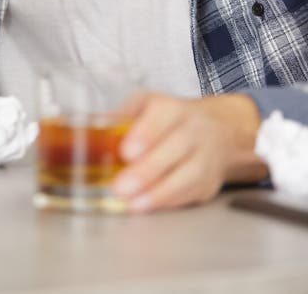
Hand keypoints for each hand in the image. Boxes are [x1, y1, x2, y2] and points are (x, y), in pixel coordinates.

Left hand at [112, 91, 268, 211]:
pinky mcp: (208, 182)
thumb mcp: (146, 105)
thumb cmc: (170, 119)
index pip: (162, 116)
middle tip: (121, 186)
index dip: (145, 134)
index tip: (126, 151)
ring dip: (158, 193)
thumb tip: (94, 126)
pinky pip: (190, 193)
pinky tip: (147, 206)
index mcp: (173, 108)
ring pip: (187, 175)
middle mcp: (193, 129)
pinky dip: (168, 202)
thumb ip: (121, 116)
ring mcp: (205, 157)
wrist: (216, 131)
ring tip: (132, 203)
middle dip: (147, 170)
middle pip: (175, 148)